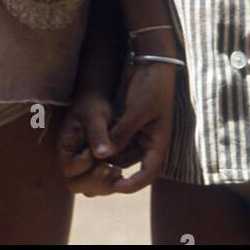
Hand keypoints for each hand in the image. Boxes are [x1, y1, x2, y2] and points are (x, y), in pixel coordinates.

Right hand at [57, 91, 143, 196]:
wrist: (98, 102)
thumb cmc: (93, 105)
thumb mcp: (95, 115)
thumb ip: (97, 134)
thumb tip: (103, 155)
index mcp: (65, 148)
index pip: (69, 169)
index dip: (86, 164)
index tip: (102, 153)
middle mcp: (70, 162)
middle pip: (74, 186)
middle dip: (95, 181)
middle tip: (111, 169)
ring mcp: (81, 169)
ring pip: (89, 190)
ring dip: (104, 186)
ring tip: (117, 171)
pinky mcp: (94, 170)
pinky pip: (100, 187)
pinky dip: (110, 184)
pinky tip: (120, 171)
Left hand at [104, 61, 176, 193]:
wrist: (152, 63)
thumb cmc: (152, 85)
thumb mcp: (138, 109)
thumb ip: (123, 132)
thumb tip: (106, 154)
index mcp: (158, 142)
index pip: (148, 174)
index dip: (133, 184)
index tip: (115, 187)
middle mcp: (149, 141)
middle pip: (130, 165)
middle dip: (113, 167)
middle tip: (94, 165)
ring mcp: (139, 132)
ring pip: (120, 152)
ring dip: (107, 152)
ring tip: (90, 149)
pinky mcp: (129, 124)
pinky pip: (117, 139)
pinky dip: (107, 140)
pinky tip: (94, 136)